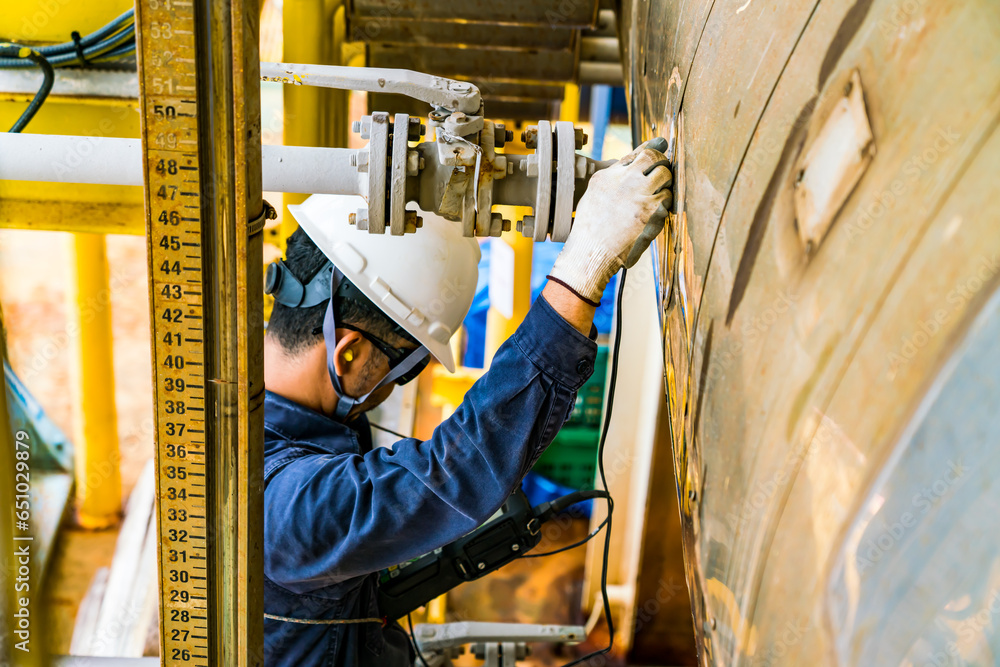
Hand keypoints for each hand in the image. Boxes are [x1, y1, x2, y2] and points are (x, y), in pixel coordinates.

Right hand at [549, 138, 672, 303]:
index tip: (661, 144)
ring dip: (665, 183)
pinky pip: (668, 198)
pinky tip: (656, 212)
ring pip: (665, 175)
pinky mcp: (653, 210)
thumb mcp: (594, 196)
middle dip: (661, 163)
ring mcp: (640, 194)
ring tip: (658, 194)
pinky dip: (665, 203)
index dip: (652, 148)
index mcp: (608, 176)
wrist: (592, 252)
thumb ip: (612, 180)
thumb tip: (628, 167)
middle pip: (654, 158)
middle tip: (663, 172)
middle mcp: (625, 180)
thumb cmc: (590, 231)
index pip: (635, 153)